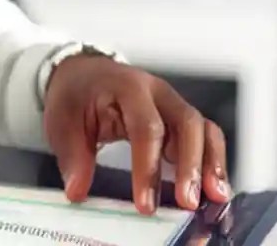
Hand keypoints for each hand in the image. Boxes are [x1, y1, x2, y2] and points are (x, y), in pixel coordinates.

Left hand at [43, 55, 231, 214]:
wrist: (82, 73)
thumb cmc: (76, 94)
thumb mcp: (62, 121)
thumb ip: (72, 157)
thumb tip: (78, 190)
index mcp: (127, 87)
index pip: (146, 128)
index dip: (148, 168)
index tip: (146, 203)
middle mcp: (157, 92)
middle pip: (186, 124)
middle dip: (190, 166)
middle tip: (187, 202)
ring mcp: (172, 103)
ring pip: (203, 129)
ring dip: (211, 165)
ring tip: (214, 198)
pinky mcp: (178, 117)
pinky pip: (204, 136)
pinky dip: (212, 162)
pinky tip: (213, 189)